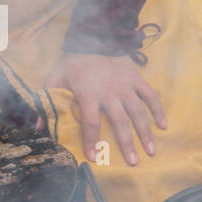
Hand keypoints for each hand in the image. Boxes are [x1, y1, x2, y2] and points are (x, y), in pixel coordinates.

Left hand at [45, 52, 166, 166]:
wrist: (93, 37)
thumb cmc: (73, 63)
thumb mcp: (55, 79)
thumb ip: (47, 102)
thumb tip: (38, 128)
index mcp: (88, 93)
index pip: (90, 122)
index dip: (91, 141)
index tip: (94, 158)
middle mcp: (109, 91)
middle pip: (120, 121)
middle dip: (126, 144)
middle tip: (133, 163)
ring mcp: (125, 85)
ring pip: (138, 112)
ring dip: (146, 132)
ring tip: (151, 152)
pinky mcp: (136, 78)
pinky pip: (150, 95)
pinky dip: (158, 110)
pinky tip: (163, 126)